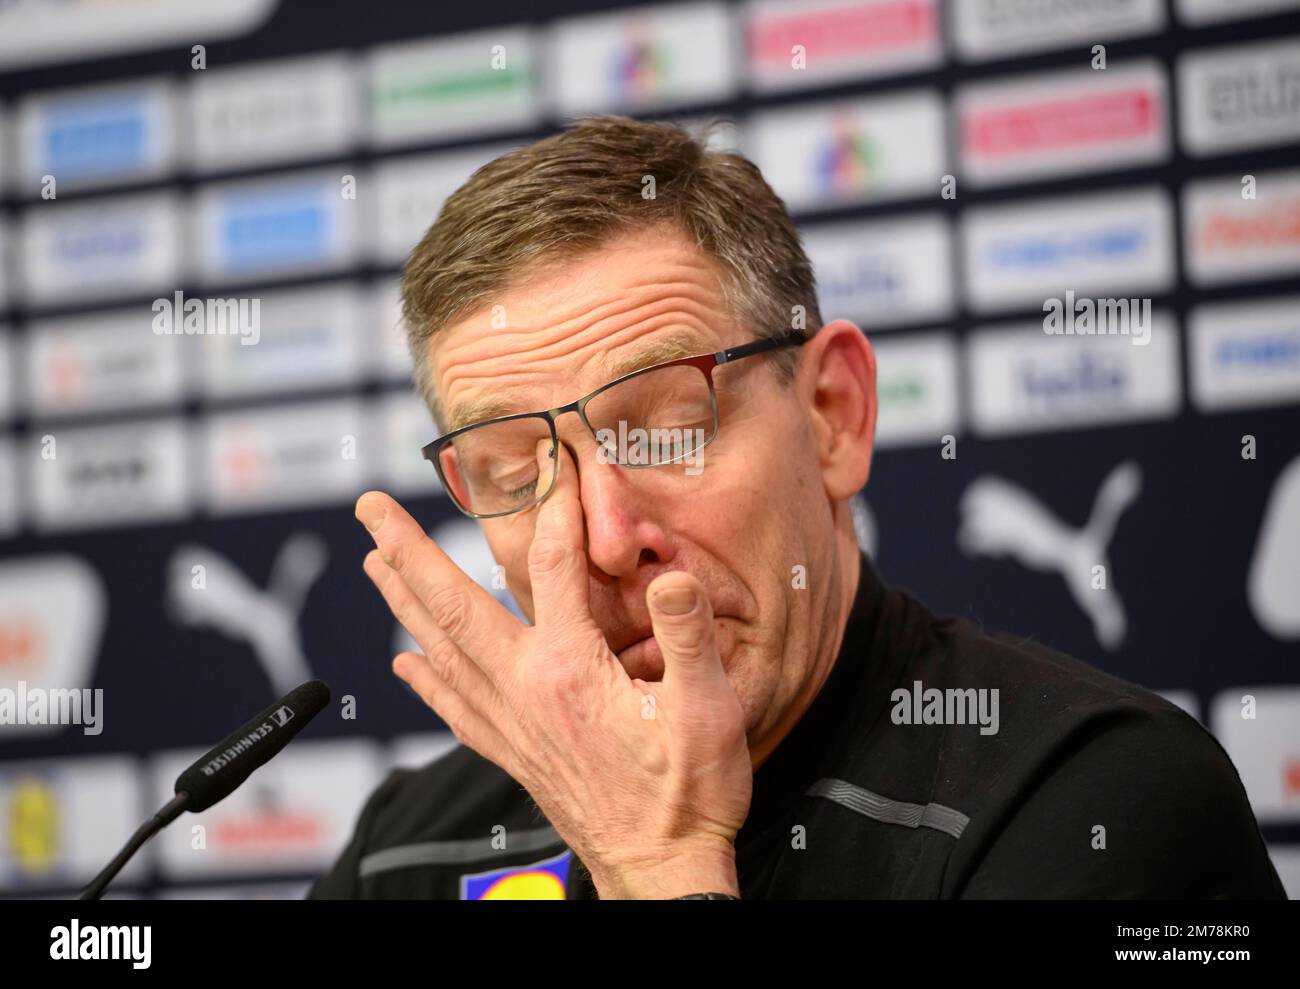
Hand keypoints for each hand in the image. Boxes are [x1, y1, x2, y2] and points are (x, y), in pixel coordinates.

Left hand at [355, 440, 752, 897]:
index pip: (553, 565)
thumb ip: (686, 634)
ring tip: (374, 562)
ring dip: (402, 600)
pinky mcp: (512, 752)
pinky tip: (405, 666)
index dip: (554, 505)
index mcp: (569, 670)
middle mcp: (524, 691)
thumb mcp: (709, 708)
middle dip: (407, 550)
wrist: (660, 872)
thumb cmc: (689, 796)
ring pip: (439, 649)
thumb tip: (667, 574)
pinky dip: (424, 679)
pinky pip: (453, 706)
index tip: (549, 456)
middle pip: (451, 605)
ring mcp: (511, 723)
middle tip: (369, 508)